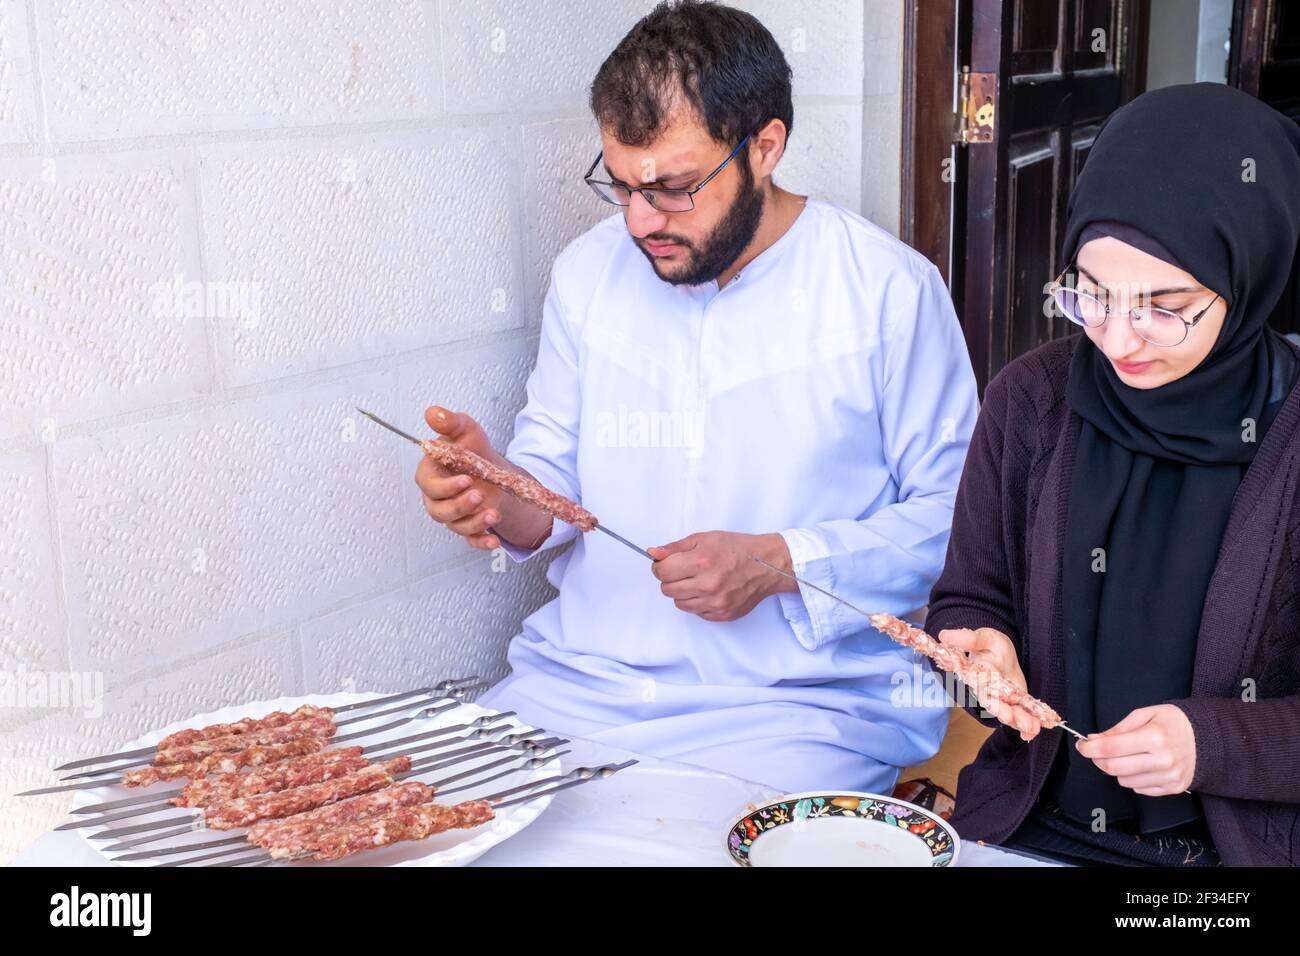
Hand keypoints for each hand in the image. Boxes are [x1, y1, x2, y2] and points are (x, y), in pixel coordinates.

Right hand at [413, 406, 506, 550]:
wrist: (491, 467)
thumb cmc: (472, 449)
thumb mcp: (465, 430)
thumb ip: (449, 422)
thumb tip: (432, 413)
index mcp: (431, 474)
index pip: (429, 486)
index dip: (446, 487)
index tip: (465, 479)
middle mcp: (437, 498)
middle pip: (439, 511)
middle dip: (460, 505)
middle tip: (479, 495)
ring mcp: (452, 514)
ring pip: (456, 526)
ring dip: (474, 522)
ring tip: (493, 513)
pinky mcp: (468, 526)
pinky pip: (471, 540)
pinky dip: (482, 542)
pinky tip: (494, 541)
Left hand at [648, 531, 794, 621]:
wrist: (766, 565)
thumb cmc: (737, 549)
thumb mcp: (705, 538)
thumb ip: (676, 547)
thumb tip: (653, 553)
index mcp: (701, 562)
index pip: (662, 572)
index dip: (660, 566)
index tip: (666, 564)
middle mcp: (708, 585)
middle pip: (667, 589)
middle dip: (671, 579)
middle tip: (684, 570)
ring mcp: (715, 603)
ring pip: (679, 603)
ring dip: (683, 592)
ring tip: (698, 580)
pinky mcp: (721, 615)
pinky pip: (695, 612)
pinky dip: (697, 602)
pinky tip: (709, 590)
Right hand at [936, 627, 1041, 740]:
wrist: (1002, 655)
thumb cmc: (992, 646)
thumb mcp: (985, 638)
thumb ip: (968, 638)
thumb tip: (944, 635)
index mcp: (978, 676)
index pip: (984, 691)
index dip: (994, 704)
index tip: (1006, 714)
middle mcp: (989, 692)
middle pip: (997, 706)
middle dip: (1008, 715)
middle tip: (1018, 721)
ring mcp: (1002, 700)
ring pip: (1009, 713)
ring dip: (1020, 722)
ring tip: (1032, 728)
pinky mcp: (1013, 704)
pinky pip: (1019, 716)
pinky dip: (1027, 726)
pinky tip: (1033, 731)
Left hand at [1075, 704, 1196, 795]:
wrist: (1208, 739)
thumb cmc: (1174, 722)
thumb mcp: (1146, 714)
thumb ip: (1118, 728)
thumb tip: (1094, 740)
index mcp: (1154, 737)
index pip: (1111, 748)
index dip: (1090, 748)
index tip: (1082, 745)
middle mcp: (1162, 760)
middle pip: (1114, 768)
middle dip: (1099, 759)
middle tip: (1098, 750)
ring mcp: (1169, 777)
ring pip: (1124, 781)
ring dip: (1118, 769)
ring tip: (1129, 755)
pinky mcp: (1173, 788)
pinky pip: (1139, 789)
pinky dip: (1134, 778)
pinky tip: (1143, 765)